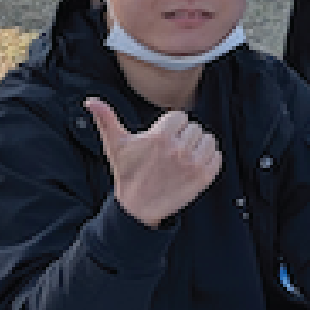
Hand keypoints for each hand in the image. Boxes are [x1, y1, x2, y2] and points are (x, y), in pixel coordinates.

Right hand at [84, 98, 221, 228]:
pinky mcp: (203, 177)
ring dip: (198, 146)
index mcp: (160, 137)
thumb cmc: (127, 175)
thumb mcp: (115, 145)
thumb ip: (106, 119)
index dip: (170, 127)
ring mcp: (193, 163)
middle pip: (194, 127)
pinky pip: (217, 157)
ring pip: (208, 140)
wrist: (136, 208)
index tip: (162, 139)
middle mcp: (179, 149)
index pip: (180, 116)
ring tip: (181, 158)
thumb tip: (91, 101)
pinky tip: (192, 166)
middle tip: (169, 152)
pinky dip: (209, 159)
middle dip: (183, 137)